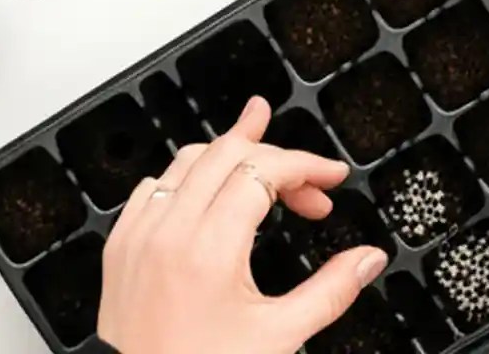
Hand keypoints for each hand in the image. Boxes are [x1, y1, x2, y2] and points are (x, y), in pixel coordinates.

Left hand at [97, 97, 389, 353]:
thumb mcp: (280, 336)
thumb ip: (331, 290)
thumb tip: (367, 259)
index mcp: (210, 249)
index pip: (264, 171)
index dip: (306, 165)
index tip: (331, 176)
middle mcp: (169, 231)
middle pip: (227, 153)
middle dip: (278, 156)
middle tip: (310, 180)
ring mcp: (139, 235)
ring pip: (187, 160)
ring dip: (232, 154)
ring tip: (263, 153)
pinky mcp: (120, 245)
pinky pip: (152, 186)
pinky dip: (187, 177)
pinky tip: (206, 188)